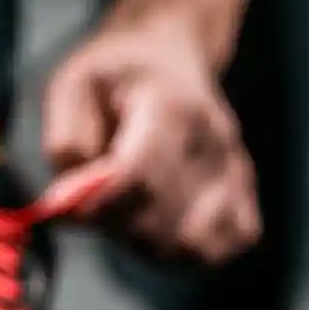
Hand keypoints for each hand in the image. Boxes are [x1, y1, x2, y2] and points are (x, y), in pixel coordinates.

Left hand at [42, 18, 260, 264]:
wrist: (166, 55)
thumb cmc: (112, 74)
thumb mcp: (72, 85)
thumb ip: (65, 140)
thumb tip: (70, 200)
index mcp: (170, 108)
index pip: (138, 178)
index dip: (96, 206)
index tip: (64, 211)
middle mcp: (213, 142)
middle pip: (161, 221)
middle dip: (112, 227)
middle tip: (89, 206)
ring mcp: (235, 171)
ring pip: (191, 246)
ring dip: (144, 246)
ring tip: (124, 214)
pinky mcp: (244, 195)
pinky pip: (219, 249)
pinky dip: (182, 253)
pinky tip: (157, 227)